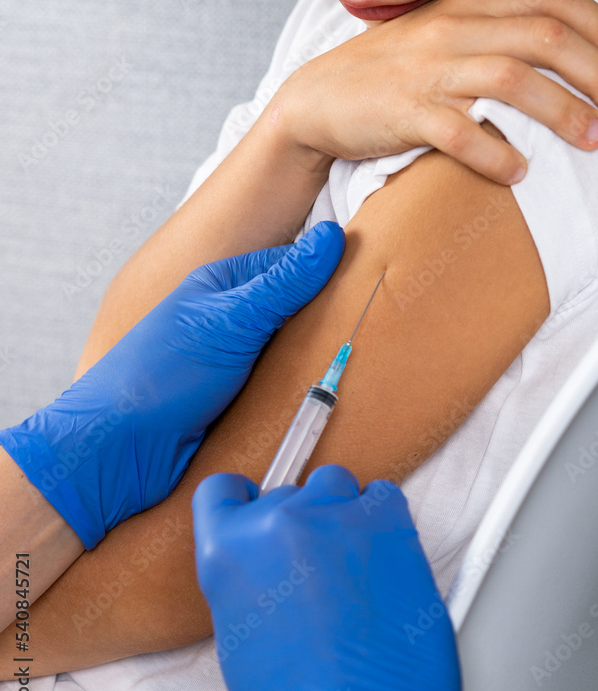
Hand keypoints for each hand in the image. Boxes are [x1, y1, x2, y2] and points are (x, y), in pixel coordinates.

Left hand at [0, 221, 344, 549]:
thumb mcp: (230, 321)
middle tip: (384, 321)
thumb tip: (332, 237)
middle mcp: (232, 320)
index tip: (378, 271)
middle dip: (332, 317)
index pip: (292, 264)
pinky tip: (336, 394)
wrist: (120, 453)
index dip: (331, 268)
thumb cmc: (162, 375)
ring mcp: (238, 363)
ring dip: (321, 358)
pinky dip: (307, 390)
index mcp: (224, 286)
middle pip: (297, 309)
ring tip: (370, 359)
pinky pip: (285, 389)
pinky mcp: (242, 403)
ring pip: (295, 352)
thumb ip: (283, 282)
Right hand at [192, 465, 463, 690]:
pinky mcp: (389, 523)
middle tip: (320, 571)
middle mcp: (279, 522)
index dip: (242, 501)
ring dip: (343, 517)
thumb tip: (268, 556)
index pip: (222, 491)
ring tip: (355, 568)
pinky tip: (383, 561)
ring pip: (337, 486)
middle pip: (288, 492)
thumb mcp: (240, 635)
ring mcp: (336, 517)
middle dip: (303, 524)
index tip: (257, 509)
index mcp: (228, 551)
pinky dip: (384, 521)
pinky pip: (384, 496)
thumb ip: (248, 576)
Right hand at [278, 0, 597, 184]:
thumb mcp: (442, 35)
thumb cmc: (390, 72)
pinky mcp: (405, 113)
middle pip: (544, 39)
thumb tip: (564, 49)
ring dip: (563, 112)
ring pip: (513, 80)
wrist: (317, 98)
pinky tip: (521, 172)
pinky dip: (498, 154)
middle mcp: (451, 28)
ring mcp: (427, 70)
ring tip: (594, 139)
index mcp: (467, 3)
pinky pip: (462, 133)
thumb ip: (494, 31)